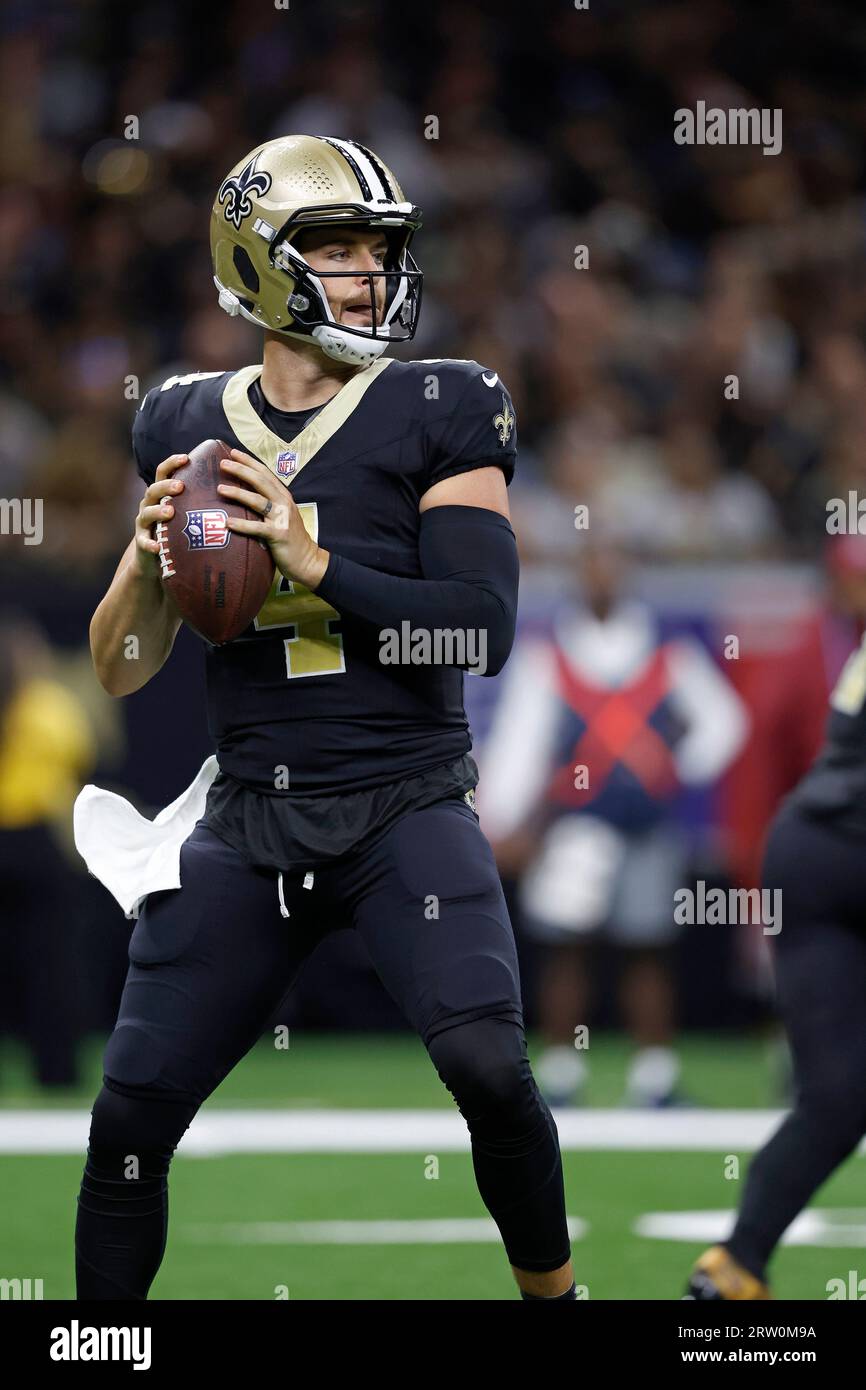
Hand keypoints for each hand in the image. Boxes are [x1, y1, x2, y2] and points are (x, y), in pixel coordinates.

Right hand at [134, 454, 188, 578]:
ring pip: (147, 513)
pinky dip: (149, 543)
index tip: (186, 458)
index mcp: (161, 495)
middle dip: (166, 486)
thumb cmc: (175, 531)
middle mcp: (149, 505)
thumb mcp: (185, 513)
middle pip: (153, 490)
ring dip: (158, 511)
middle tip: (180, 486)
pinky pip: (143, 542)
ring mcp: (144, 523)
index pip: (163, 473)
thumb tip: (231, 488)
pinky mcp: (142, 542)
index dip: (172, 464)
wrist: (154, 559)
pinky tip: (157, 547)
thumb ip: (198, 500)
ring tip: (170, 512)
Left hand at [218, 448, 328, 588]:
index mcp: (283, 496)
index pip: (265, 474)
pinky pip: (257, 528)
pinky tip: (228, 522)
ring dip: (238, 493)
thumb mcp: (281, 516)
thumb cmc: (290, 538)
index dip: (249, 462)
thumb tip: (244, 496)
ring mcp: (282, 519)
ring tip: (220, 489)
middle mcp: (284, 503)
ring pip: (258, 501)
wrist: (307, 560)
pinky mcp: (279, 535)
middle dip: (241, 470)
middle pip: (261, 482)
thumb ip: (268, 504)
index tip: (233, 452)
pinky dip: (242, 525)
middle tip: (223, 462)